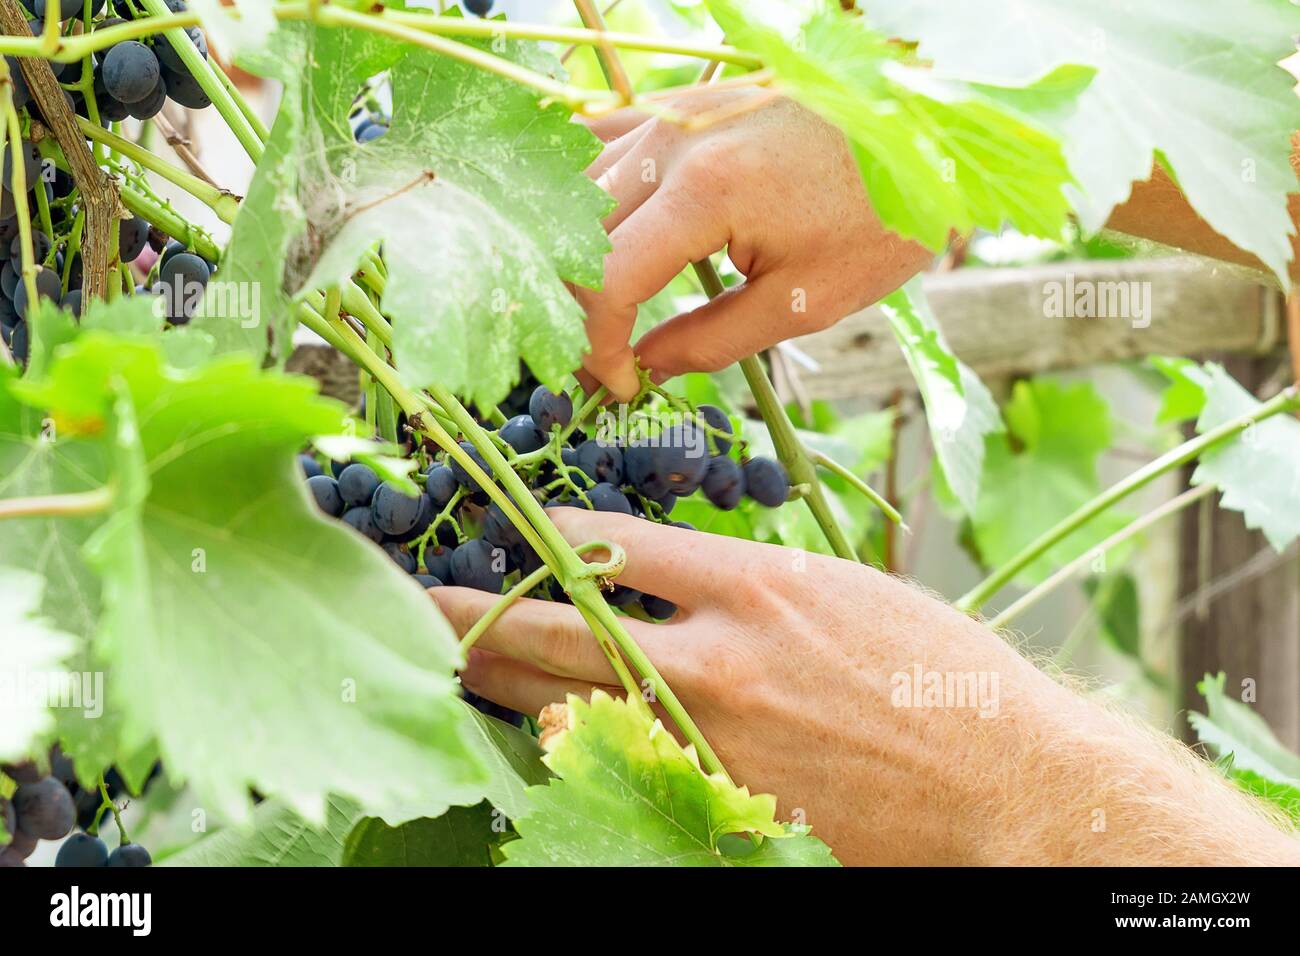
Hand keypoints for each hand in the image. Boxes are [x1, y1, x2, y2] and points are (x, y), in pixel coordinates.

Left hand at [432, 510, 1299, 865]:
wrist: (1003, 781)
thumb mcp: (846, 592)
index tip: (505, 524)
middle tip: (420, 597)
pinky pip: (612, 765)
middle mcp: (715, 656)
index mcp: (754, 583)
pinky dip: (561, 743)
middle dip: (478, 608)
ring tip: (447, 656)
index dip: (542, 530)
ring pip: (565, 701)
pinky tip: (528, 730)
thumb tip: (680, 576)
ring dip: (498, 677)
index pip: (610, 541)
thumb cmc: (942, 675)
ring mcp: (706, 738)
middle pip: (560, 624)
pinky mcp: (715, 801)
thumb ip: (752, 583)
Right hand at [576, 89, 931, 400]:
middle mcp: (673, 143)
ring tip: (603, 311)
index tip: (619, 383)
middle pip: (578, 238)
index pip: (605, 280)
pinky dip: (589, 199)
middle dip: (578, 313)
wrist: (921, 136)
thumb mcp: (804, 301)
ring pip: (580, 193)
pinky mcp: (681, 106)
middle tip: (603, 361)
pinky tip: (602, 237)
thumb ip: (713, 339)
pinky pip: (603, 146)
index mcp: (705, 193)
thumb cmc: (877, 219)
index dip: (597, 344)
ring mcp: (672, 115)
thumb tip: (645, 366)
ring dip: (579, 259)